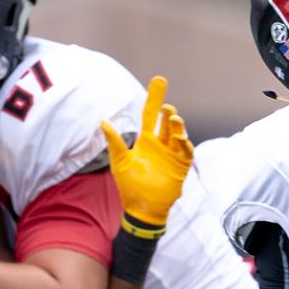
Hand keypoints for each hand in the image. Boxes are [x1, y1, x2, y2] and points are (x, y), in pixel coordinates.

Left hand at [101, 75, 193, 232]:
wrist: (143, 208)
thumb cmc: (130, 185)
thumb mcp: (120, 161)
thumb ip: (114, 142)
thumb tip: (103, 121)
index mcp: (146, 141)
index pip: (150, 115)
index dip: (154, 98)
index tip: (160, 81)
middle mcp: (161, 145)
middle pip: (167, 122)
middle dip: (168, 112)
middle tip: (167, 108)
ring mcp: (172, 155)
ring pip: (178, 134)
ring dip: (177, 126)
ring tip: (173, 119)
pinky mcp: (181, 167)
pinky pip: (186, 152)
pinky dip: (184, 144)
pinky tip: (179, 139)